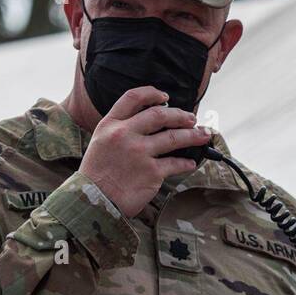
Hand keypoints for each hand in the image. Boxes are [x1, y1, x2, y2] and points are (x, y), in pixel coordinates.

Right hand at [78, 85, 212, 216]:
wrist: (93, 201)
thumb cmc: (96, 175)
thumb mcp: (100, 143)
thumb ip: (119, 130)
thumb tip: (147, 126)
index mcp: (110, 125)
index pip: (132, 98)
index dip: (151, 93)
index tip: (165, 96)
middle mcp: (125, 135)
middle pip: (159, 114)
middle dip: (180, 115)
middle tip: (191, 118)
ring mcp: (140, 153)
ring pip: (174, 137)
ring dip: (192, 135)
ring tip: (203, 135)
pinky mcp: (151, 172)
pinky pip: (175, 164)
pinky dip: (186, 163)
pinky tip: (190, 163)